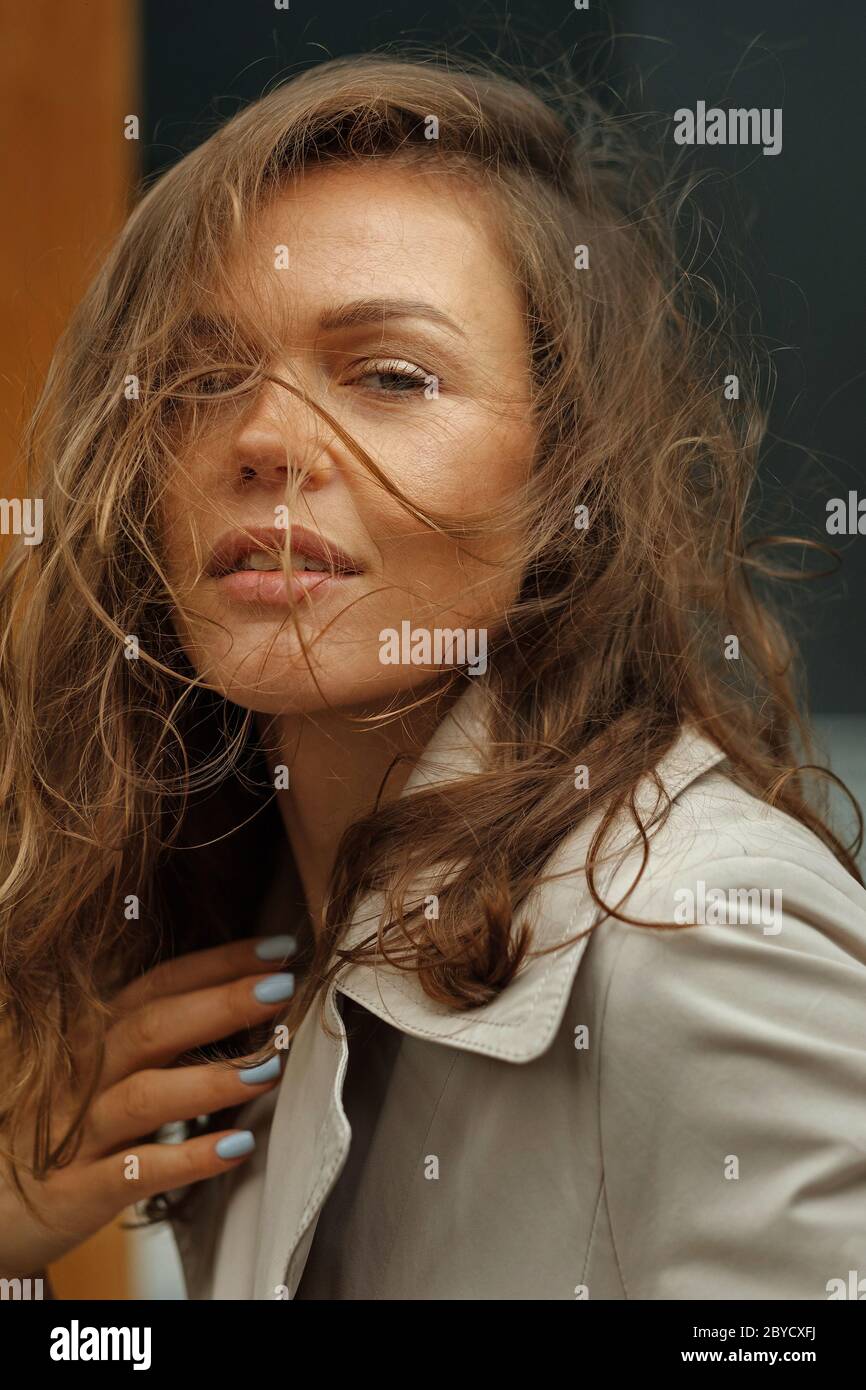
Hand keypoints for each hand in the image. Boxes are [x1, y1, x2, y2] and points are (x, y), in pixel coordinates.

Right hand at [0, 934, 296, 1278]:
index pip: (159, 986)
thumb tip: (242, 1002)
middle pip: (152, 1027)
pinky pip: (135, 1172)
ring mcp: (77, 1134)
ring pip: (144, 1097)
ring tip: (271, 1068)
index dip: (218, 964)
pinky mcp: (76, 1192)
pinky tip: (236, 1148)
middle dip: (220, 1003)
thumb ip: (154, 1037)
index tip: (278, 949)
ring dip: (212, 1080)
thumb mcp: (96, 1071)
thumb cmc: (57, 1127)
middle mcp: (83, 1078)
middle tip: (282, 987)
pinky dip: (187, 1158)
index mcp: (95, 1039)